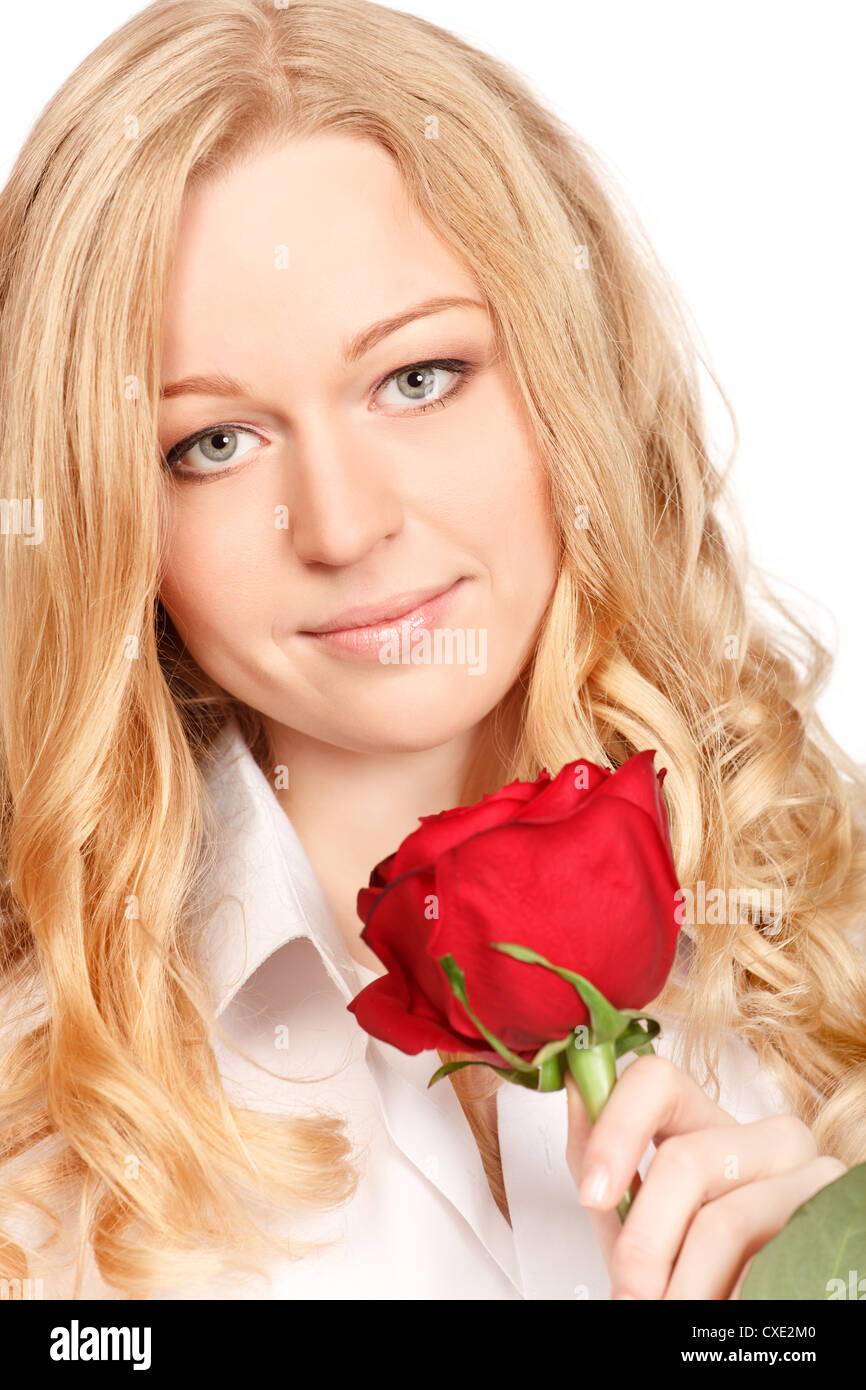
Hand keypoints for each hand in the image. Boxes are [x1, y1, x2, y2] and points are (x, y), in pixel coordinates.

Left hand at [565, 1052, 845, 1299]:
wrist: (757, 1303)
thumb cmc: (691, 1256)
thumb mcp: (636, 1210)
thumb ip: (598, 1158)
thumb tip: (577, 1088)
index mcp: (710, 1122)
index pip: (655, 1080)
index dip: (616, 1129)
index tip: (592, 1193)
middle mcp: (767, 1137)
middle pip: (685, 1161)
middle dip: (644, 1241)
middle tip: (628, 1292)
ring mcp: (808, 1176)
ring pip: (724, 1221)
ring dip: (682, 1285)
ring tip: (666, 1314)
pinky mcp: (829, 1220)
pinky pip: (766, 1263)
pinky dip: (725, 1298)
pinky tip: (714, 1310)